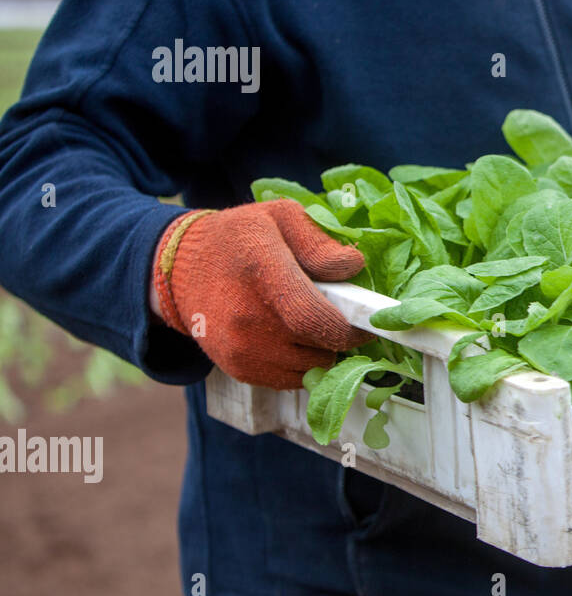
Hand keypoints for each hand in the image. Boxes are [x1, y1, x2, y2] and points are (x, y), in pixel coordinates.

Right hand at [152, 199, 370, 389]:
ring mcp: (239, 348)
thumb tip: (353, 267)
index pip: (312, 316)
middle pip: (319, 345)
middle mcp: (246, 316)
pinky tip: (291, 336)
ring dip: (321, 348)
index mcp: (261, 269)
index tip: (369, 321)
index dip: (348, 326)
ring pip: (311, 366)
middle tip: (339, 313)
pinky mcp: (238, 369)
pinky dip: (302, 363)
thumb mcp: (279, 216)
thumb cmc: (239, 238)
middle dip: (340, 333)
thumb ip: (318, 240)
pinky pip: (292, 379)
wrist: (178, 270)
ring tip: (310, 321)